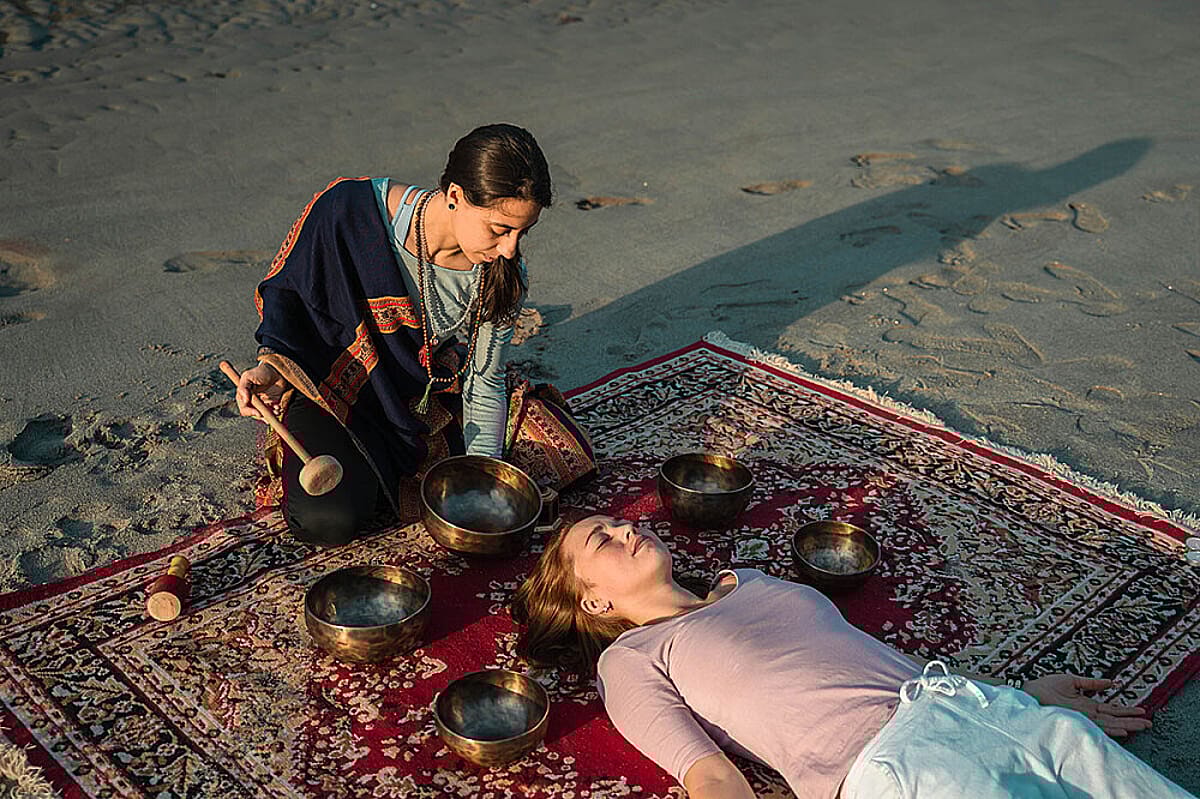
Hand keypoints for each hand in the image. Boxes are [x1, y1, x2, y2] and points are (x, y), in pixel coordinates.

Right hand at [236, 362, 286, 419]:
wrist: (277, 370)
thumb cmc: (261, 371)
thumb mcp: (248, 376)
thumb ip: (243, 388)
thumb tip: (244, 400)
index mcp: (244, 396)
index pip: (244, 408)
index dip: (250, 412)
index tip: (258, 413)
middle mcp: (252, 400)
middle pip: (254, 413)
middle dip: (261, 416)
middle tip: (268, 416)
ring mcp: (262, 402)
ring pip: (264, 414)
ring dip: (270, 415)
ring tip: (276, 411)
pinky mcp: (271, 402)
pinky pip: (272, 411)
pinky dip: (275, 412)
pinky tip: (279, 408)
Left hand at [1023, 674, 1150, 736]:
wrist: (1029, 692)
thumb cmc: (1045, 687)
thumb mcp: (1072, 681)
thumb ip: (1091, 683)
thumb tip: (1111, 682)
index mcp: (1087, 705)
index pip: (1112, 710)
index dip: (1127, 711)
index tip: (1142, 711)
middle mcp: (1088, 714)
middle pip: (1115, 719)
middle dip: (1132, 720)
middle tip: (1149, 722)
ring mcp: (1083, 719)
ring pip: (1110, 724)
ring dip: (1127, 725)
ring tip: (1143, 726)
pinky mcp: (1077, 721)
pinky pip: (1097, 726)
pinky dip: (1111, 729)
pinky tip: (1123, 730)